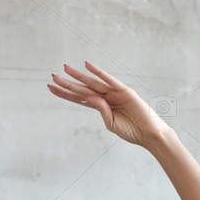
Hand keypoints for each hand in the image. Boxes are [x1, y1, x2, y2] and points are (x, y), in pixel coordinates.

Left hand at [47, 61, 171, 148]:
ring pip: (92, 83)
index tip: (50, 87)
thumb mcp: (111, 123)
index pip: (78, 98)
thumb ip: (101, 110)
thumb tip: (90, 97)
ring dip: (78, 75)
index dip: (64, 93)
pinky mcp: (124, 90)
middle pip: (82, 89)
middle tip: (52, 77)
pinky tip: (87, 65)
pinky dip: (98, 72)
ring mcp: (114, 93)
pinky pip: (108, 79)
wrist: (148, 134)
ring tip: (65, 68)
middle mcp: (105, 97)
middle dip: (67, 83)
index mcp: (101, 107)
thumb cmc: (131, 131)